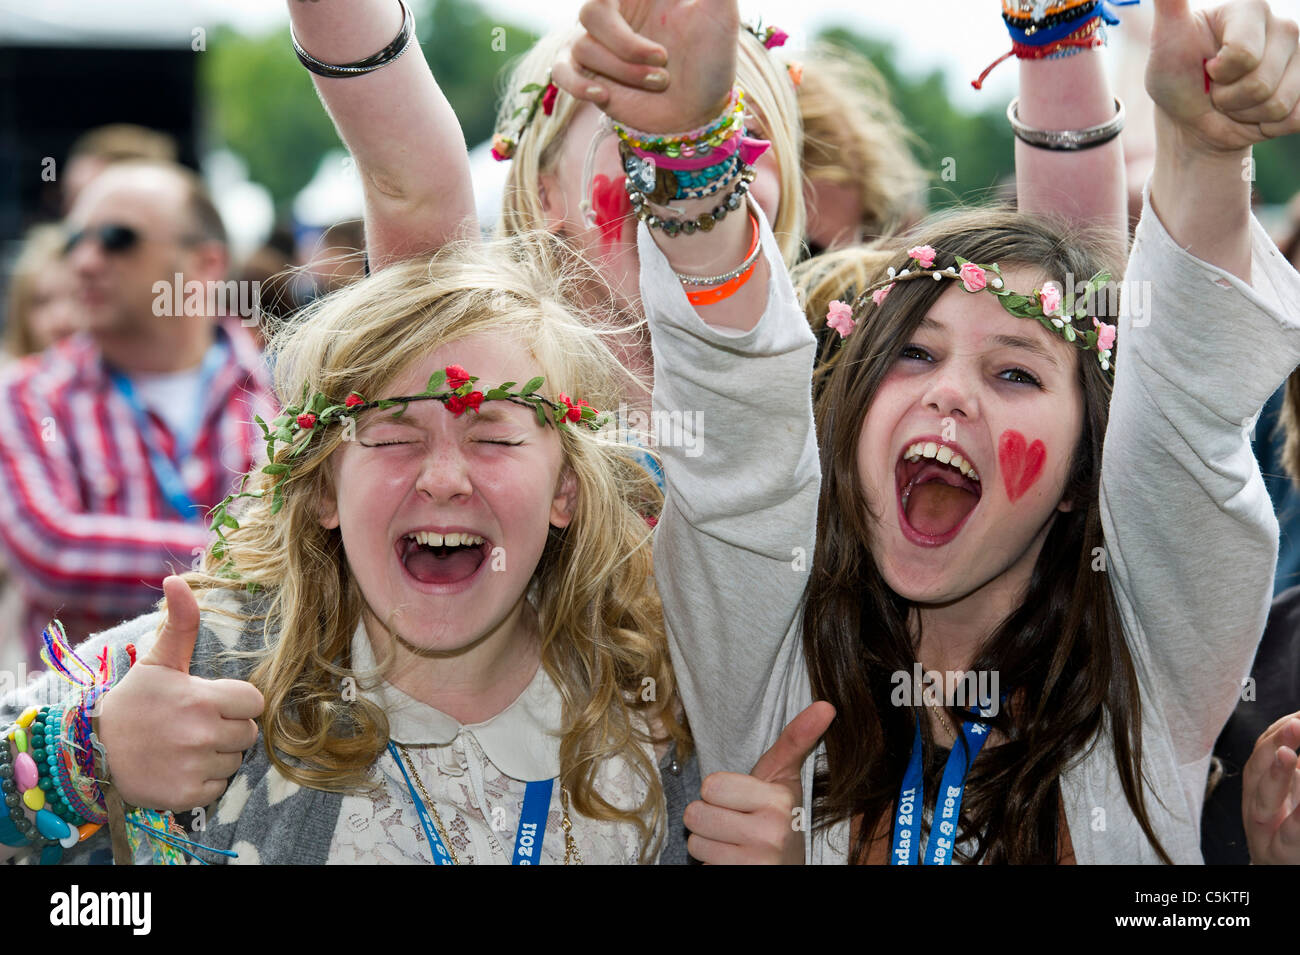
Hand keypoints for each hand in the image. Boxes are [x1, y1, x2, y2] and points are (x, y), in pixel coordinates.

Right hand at [96, 576, 263, 811]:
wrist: (91, 752)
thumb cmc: (133, 703)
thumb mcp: (158, 662)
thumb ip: (181, 623)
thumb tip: (176, 578)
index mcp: (202, 700)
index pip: (254, 702)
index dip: (236, 702)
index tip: (211, 702)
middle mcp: (202, 734)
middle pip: (248, 734)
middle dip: (229, 728)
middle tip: (196, 725)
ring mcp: (194, 766)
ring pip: (235, 761)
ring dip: (217, 755)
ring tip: (185, 746)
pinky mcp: (186, 796)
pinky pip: (218, 787)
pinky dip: (203, 781)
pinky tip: (179, 768)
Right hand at [553, 0, 737, 132]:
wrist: (701, 111)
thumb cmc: (712, 59)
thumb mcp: (720, 13)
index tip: (629, 22)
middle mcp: (615, 13)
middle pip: (592, 12)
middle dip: (626, 44)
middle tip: (662, 59)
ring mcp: (599, 45)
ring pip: (583, 46)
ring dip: (624, 71)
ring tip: (660, 82)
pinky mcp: (588, 75)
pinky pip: (562, 71)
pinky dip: (578, 83)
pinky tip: (603, 93)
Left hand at [683, 701, 834, 863]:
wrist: (788, 867)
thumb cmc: (780, 817)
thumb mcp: (784, 777)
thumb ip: (796, 739)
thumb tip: (825, 704)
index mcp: (778, 800)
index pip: (711, 784)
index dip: (718, 791)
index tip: (740, 799)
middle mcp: (770, 833)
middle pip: (696, 813)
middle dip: (709, 818)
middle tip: (735, 821)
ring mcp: (756, 862)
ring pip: (695, 842)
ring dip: (708, 843)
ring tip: (734, 842)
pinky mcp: (742, 880)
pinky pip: (701, 865)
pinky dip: (712, 864)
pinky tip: (734, 860)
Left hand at [1146, 0, 1299, 154]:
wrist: (1192, 118)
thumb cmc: (1177, 77)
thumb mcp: (1165, 40)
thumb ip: (1169, 4)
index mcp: (1250, 9)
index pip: (1243, 54)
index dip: (1219, 73)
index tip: (1206, 68)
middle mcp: (1283, 28)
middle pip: (1260, 82)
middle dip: (1230, 98)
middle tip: (1218, 89)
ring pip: (1277, 104)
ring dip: (1246, 113)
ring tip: (1234, 101)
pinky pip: (1295, 118)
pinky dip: (1267, 126)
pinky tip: (1254, 113)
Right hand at [1242, 712, 1299, 863]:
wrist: (1280, 872)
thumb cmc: (1288, 830)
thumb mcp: (1289, 792)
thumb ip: (1291, 768)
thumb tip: (1299, 724)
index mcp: (1259, 787)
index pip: (1262, 750)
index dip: (1279, 730)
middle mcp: (1255, 806)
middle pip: (1256, 770)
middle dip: (1274, 744)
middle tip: (1297, 724)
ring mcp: (1265, 831)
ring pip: (1264, 801)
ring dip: (1276, 776)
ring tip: (1291, 755)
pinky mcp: (1283, 853)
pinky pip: (1291, 834)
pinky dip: (1298, 818)